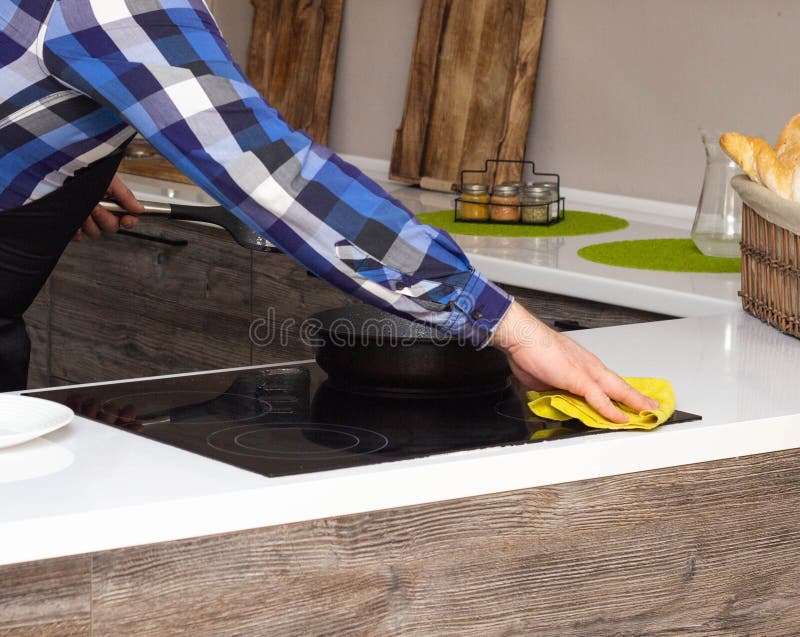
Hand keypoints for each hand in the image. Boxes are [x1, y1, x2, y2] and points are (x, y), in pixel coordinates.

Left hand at [72, 175, 144, 240]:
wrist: (60, 171)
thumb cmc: (83, 171)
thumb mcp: (108, 179)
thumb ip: (125, 195)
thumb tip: (139, 208)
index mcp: (111, 202)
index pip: (126, 218)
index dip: (128, 221)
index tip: (126, 220)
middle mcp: (99, 211)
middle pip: (111, 227)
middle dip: (104, 217)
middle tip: (95, 206)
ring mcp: (85, 218)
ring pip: (95, 232)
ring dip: (89, 222)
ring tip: (82, 208)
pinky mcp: (70, 223)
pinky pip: (77, 236)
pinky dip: (76, 232)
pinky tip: (74, 222)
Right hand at [491, 301, 658, 423]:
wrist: (522, 337)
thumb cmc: (530, 352)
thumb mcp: (545, 378)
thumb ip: (555, 389)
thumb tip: (554, 398)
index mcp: (582, 365)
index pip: (607, 381)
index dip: (620, 392)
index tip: (630, 401)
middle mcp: (589, 366)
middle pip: (619, 384)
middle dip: (637, 397)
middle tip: (652, 407)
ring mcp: (586, 371)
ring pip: (617, 389)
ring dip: (633, 402)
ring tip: (648, 413)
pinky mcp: (579, 378)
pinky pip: (599, 398)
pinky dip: (611, 409)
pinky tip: (621, 418)